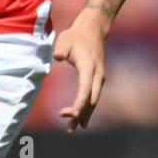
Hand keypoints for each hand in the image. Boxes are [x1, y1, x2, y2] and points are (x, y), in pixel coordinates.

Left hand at [54, 8, 107, 132]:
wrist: (93, 29)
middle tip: (68, 128)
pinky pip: (93, 97)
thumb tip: (58, 56)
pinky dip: (87, 108)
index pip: (85, 90)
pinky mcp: (98, 79)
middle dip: (80, 114)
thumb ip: (61, 49)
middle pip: (91, 100)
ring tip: (72, 129)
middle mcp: (97, 75)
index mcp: (88, 67)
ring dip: (84, 114)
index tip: (70, 114)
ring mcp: (99, 77)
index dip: (79, 104)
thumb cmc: (76, 35)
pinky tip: (81, 120)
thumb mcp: (65, 39)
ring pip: (94, 101)